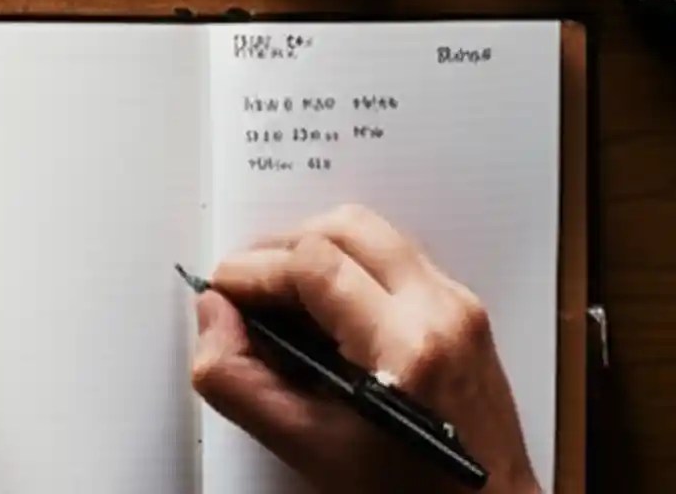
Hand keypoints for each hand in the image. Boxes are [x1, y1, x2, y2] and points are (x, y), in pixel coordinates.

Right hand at [191, 205, 541, 493]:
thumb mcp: (306, 448)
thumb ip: (238, 380)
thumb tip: (214, 314)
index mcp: (406, 346)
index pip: (312, 264)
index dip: (253, 270)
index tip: (224, 292)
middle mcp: (441, 309)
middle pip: (342, 228)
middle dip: (279, 248)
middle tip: (246, 289)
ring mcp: (457, 303)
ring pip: (368, 232)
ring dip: (311, 253)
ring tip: (280, 301)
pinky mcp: (460, 305)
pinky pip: (391, 256)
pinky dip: (344, 266)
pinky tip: (321, 312)